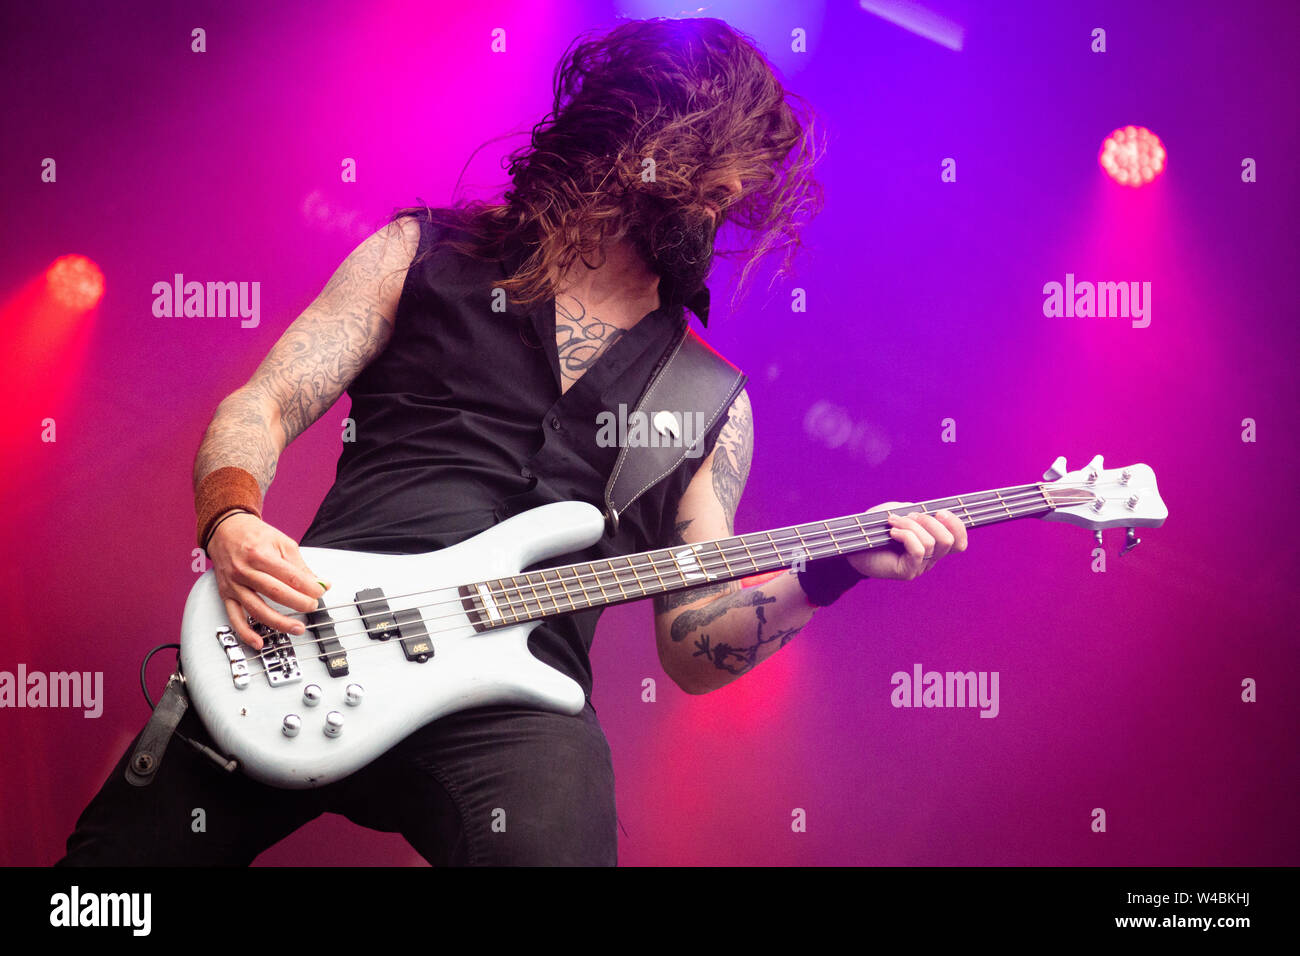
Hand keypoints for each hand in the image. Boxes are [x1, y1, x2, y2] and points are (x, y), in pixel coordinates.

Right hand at [206, 512, 327, 648]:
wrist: (225, 530)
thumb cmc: (253, 535)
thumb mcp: (281, 542)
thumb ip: (300, 566)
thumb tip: (319, 583)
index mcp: (260, 555)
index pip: (290, 576)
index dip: (309, 587)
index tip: (320, 592)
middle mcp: (244, 570)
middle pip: (276, 593)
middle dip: (299, 603)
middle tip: (312, 607)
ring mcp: (234, 584)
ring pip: (257, 609)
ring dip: (279, 622)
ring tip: (297, 628)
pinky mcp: (226, 594)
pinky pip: (234, 617)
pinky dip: (246, 632)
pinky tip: (258, 642)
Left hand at [846, 501, 967, 580]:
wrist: (852, 545)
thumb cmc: (875, 528)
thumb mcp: (898, 512)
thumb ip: (917, 511)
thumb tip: (929, 514)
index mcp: (933, 545)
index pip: (959, 542)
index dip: (957, 525)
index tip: (940, 512)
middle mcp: (930, 558)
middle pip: (949, 540)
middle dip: (930, 521)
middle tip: (909, 515)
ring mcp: (920, 567)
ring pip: (933, 543)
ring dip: (912, 525)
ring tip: (894, 522)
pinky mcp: (907, 572)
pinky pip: (918, 551)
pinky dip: (906, 535)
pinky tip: (892, 533)